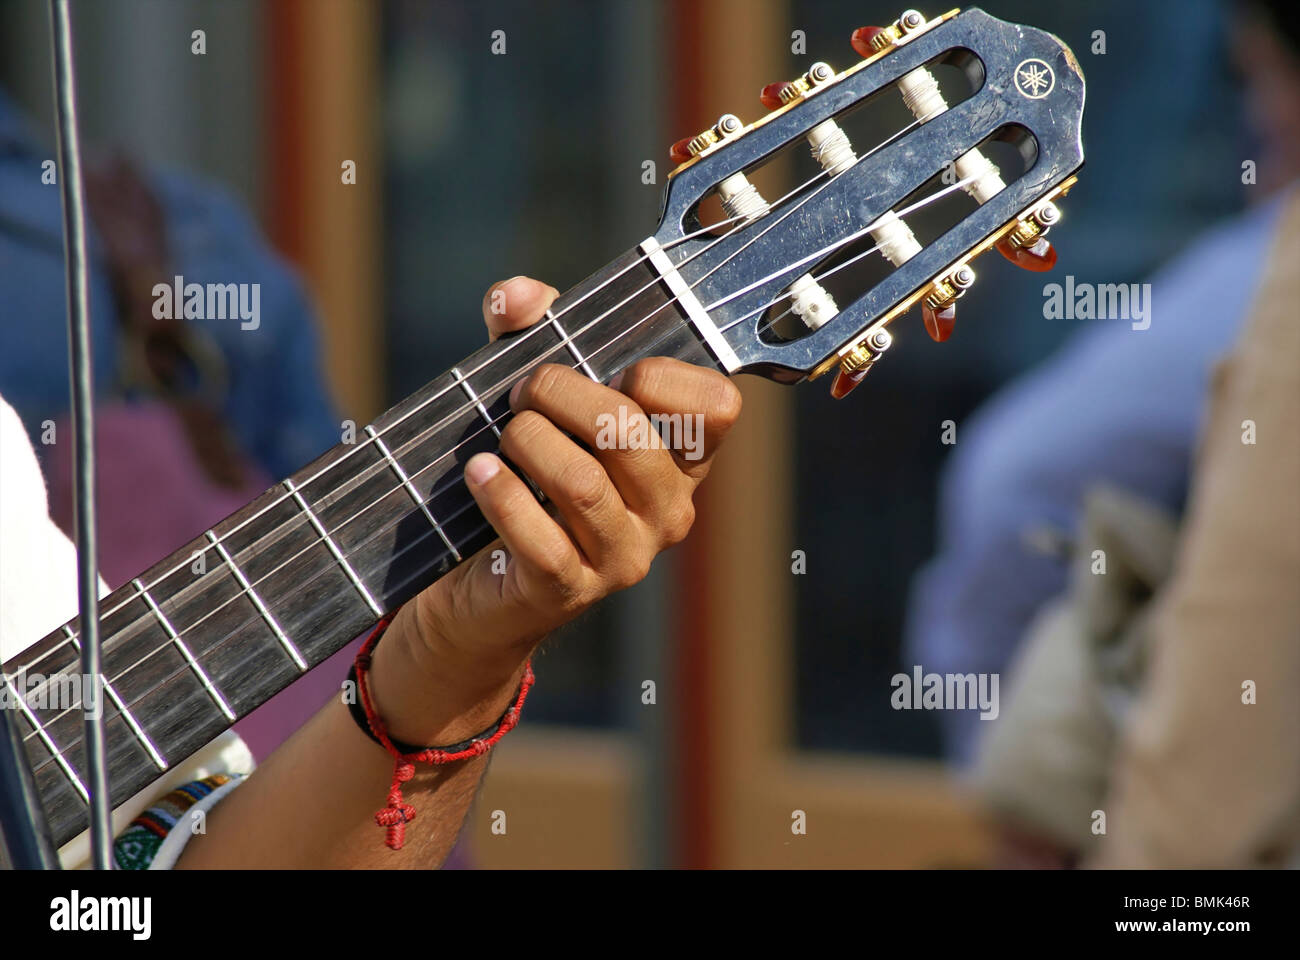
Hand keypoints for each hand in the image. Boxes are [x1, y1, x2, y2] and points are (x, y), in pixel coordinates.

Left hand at [368, 276, 741, 744]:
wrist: (484, 581)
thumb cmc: (530, 470)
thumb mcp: (539, 392)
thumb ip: (532, 332)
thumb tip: (517, 296)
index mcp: (683, 458)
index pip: (718, 409)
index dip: (666, 376)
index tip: (618, 368)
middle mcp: (668, 510)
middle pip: (630, 433)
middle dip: (563, 393)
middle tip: (525, 390)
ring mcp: (624, 556)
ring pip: (583, 484)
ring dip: (529, 441)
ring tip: (504, 434)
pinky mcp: (570, 590)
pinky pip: (541, 538)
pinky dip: (502, 495)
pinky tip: (481, 472)